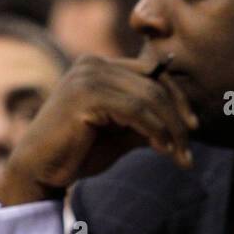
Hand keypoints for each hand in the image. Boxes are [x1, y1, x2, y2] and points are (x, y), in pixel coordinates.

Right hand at [0, 55, 199, 205]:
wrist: (40, 170)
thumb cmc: (79, 153)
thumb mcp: (122, 133)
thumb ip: (148, 121)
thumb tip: (185, 122)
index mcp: (101, 66)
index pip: (153, 73)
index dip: (178, 99)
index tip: (193, 127)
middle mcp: (94, 63)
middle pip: (155, 84)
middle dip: (178, 120)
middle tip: (189, 152)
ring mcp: (88, 76)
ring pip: (149, 97)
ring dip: (171, 130)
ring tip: (180, 157)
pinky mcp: (85, 94)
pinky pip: (135, 111)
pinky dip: (156, 131)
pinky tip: (163, 150)